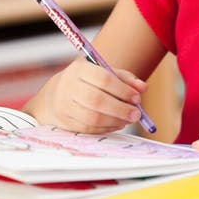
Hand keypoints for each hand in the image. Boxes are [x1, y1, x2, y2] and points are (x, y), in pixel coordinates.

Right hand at [24, 57, 147, 133]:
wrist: (54, 95)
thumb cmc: (86, 82)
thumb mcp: (103, 72)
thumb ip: (125, 78)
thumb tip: (143, 88)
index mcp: (80, 69)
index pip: (103, 78)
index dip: (123, 90)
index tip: (137, 98)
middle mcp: (69, 86)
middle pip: (96, 100)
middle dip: (120, 109)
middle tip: (137, 114)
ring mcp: (64, 105)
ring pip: (92, 117)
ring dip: (115, 120)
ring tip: (128, 120)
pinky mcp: (64, 122)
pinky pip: (88, 128)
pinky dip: (106, 128)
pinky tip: (117, 124)